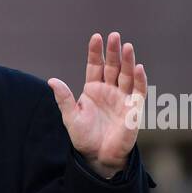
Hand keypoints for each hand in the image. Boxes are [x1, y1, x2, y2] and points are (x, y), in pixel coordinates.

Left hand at [47, 31, 147, 178]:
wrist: (98, 156)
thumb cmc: (84, 137)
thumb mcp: (71, 117)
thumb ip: (64, 98)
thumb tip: (52, 80)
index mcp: (93, 90)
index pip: (95, 66)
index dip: (95, 53)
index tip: (95, 37)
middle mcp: (109, 90)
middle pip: (113, 67)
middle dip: (113, 52)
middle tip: (114, 36)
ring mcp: (122, 98)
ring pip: (127, 75)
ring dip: (128, 61)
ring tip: (127, 46)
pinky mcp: (133, 108)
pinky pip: (139, 91)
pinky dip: (139, 79)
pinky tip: (138, 67)